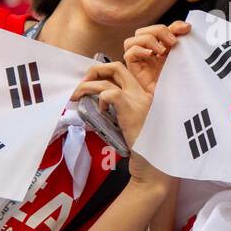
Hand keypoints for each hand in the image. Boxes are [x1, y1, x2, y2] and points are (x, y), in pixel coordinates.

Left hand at [71, 61, 163, 186]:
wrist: (154, 164)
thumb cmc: (143, 147)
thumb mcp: (134, 123)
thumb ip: (121, 111)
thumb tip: (98, 104)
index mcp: (145, 93)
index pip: (123, 72)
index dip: (105, 73)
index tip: (92, 84)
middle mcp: (144, 92)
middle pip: (116, 67)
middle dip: (94, 70)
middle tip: (82, 84)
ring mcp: (138, 99)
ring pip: (108, 78)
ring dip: (86, 85)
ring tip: (76, 96)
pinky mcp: (131, 108)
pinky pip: (109, 93)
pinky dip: (99, 99)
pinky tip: (100, 111)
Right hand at [123, 20, 189, 94]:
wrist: (176, 101)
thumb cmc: (178, 83)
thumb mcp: (182, 57)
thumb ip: (181, 41)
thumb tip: (185, 26)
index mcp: (159, 49)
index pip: (160, 29)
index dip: (172, 26)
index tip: (187, 29)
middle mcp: (146, 54)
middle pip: (142, 31)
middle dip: (159, 31)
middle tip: (173, 42)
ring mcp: (139, 62)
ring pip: (131, 40)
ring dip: (148, 40)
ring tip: (162, 51)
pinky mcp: (133, 71)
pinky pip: (129, 54)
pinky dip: (139, 50)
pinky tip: (151, 55)